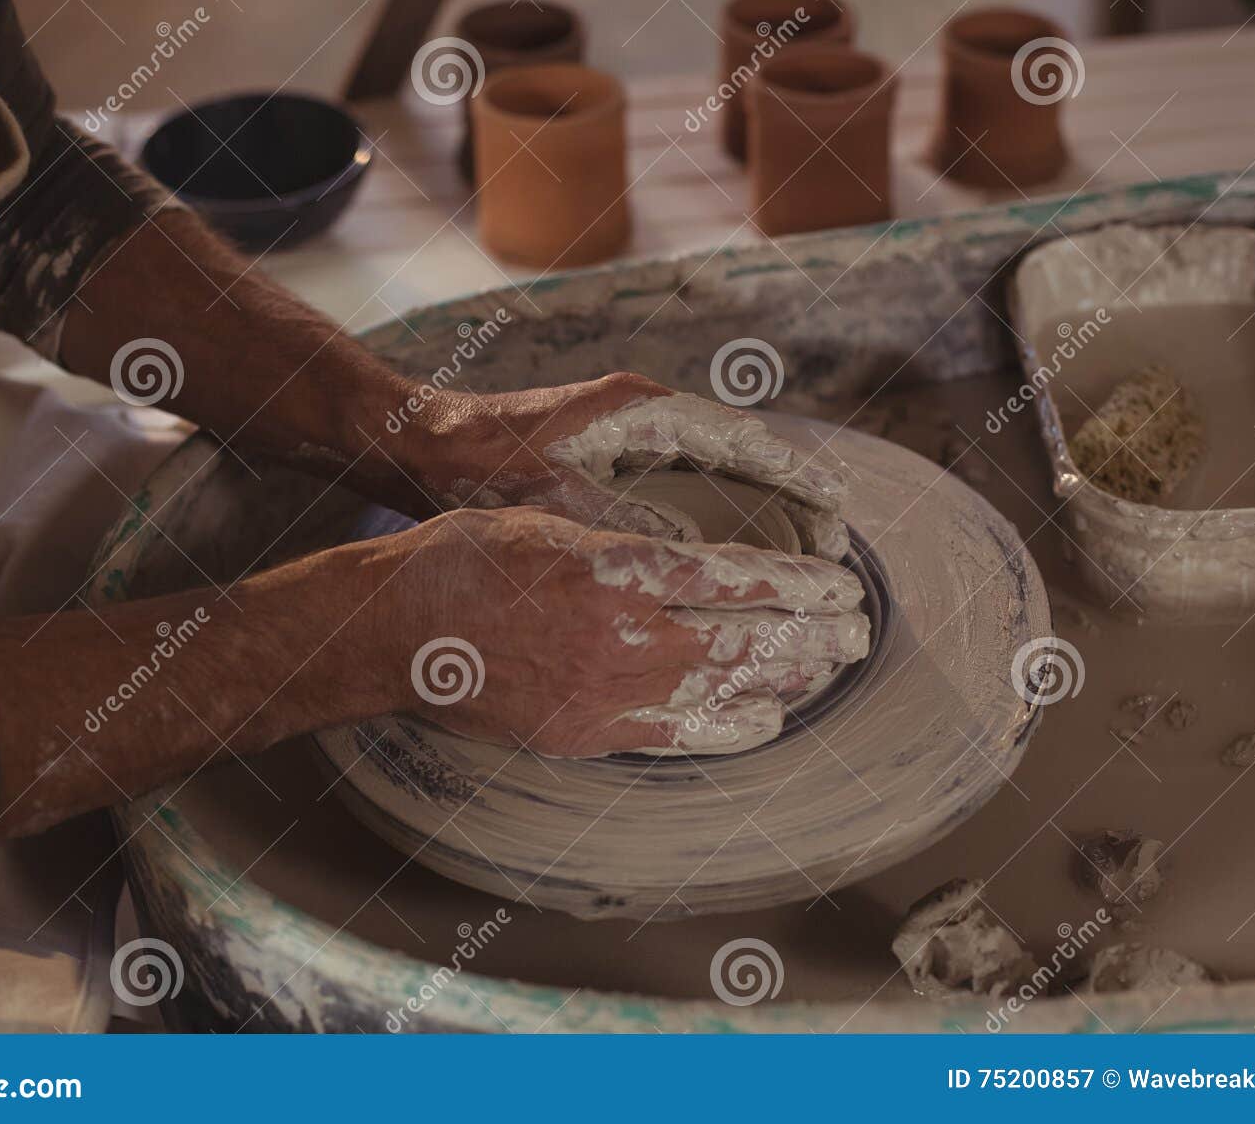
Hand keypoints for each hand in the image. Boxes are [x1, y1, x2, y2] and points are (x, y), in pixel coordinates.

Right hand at [367, 507, 868, 755]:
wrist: (396, 624)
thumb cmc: (470, 551)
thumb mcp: (557, 519)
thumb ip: (632, 544)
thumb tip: (703, 564)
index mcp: (619, 568)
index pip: (739, 578)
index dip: (800, 584)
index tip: (842, 583)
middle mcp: (623, 634)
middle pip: (744, 639)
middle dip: (812, 636)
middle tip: (859, 633)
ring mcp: (604, 691)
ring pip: (720, 691)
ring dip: (784, 681)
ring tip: (829, 670)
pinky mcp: (583, 731)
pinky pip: (674, 736)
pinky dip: (728, 728)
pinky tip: (767, 719)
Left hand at [398, 373, 850, 558]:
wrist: (426, 448)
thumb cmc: (484, 464)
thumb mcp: (559, 501)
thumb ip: (628, 524)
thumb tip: (697, 561)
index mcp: (639, 411)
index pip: (740, 438)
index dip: (793, 473)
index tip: (837, 505)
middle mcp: (645, 416)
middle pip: (743, 452)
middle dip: (793, 495)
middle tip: (837, 544)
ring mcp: (634, 436)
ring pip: (722, 470)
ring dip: (765, 508)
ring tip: (810, 555)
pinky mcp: (619, 460)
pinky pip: (692, 486)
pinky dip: (726, 515)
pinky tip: (745, 558)